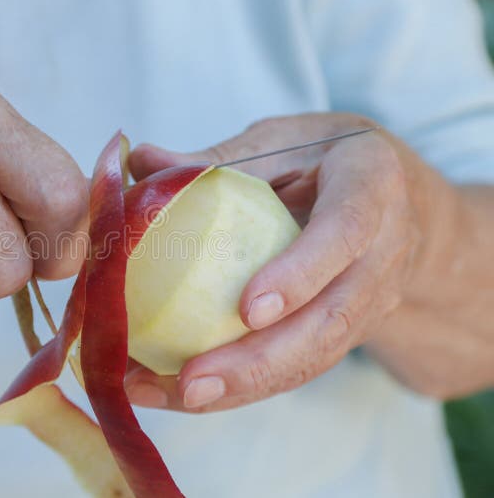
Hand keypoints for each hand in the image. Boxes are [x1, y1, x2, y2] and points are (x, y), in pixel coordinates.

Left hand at [124, 113, 443, 410]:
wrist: (400, 201)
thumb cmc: (329, 158)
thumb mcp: (282, 141)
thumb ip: (216, 158)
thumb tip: (138, 162)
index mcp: (371, 186)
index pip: (346, 230)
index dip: (301, 273)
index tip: (249, 310)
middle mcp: (383, 253)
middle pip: (331, 320)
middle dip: (260, 362)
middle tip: (192, 383)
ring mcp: (371, 302)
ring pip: (314, 357)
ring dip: (244, 388)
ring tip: (175, 397)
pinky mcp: (346, 333)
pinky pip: (298, 367)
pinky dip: (242, 387)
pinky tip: (183, 393)